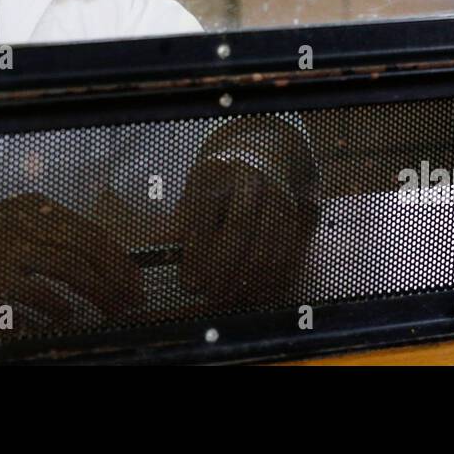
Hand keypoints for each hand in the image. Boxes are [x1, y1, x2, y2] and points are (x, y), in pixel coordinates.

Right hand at [0, 192, 143, 324]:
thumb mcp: (7, 220)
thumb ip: (41, 234)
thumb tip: (81, 260)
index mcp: (37, 207)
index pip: (92, 231)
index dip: (118, 257)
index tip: (133, 277)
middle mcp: (31, 222)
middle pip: (92, 248)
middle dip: (119, 276)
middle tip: (135, 298)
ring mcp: (15, 247)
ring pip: (75, 269)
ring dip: (101, 293)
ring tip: (114, 311)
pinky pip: (42, 293)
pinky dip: (61, 307)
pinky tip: (70, 318)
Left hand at [176, 154, 314, 306]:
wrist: (262, 157)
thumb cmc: (219, 184)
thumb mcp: (194, 192)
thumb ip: (179, 220)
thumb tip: (158, 243)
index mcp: (217, 170)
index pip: (205, 214)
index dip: (197, 255)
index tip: (188, 282)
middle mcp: (251, 179)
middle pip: (240, 230)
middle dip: (222, 270)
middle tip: (208, 294)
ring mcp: (278, 196)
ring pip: (267, 246)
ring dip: (245, 281)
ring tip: (226, 296)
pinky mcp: (296, 216)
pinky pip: (286, 256)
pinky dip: (268, 281)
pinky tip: (251, 292)